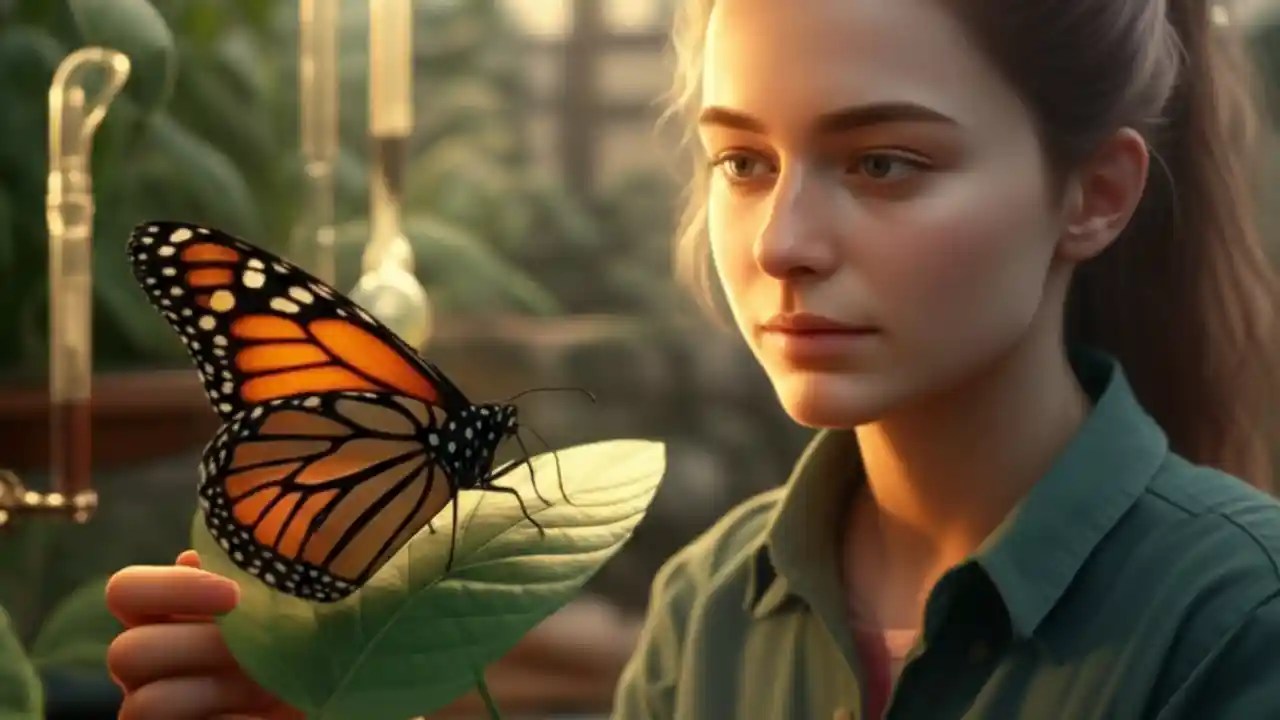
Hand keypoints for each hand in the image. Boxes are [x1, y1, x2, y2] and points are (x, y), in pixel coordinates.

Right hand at [106, 550, 303, 719]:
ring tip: (268, 687)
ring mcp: (152, 711)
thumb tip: (193, 558)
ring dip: (216, 692)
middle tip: (261, 649)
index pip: (126, 590)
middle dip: (204, 648)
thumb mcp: (287, 604)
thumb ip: (243, 578)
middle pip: (128, 652)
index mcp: (163, 617)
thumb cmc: (301, 644)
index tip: (233, 594)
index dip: (171, 588)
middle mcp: (146, 666)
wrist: (318, 692)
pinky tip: (264, 715)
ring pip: (146, 703)